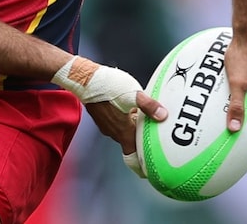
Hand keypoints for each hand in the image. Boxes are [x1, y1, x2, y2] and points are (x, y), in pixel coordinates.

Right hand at [52, 56, 166, 172]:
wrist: (83, 78)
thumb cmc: (106, 87)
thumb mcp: (132, 94)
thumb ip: (149, 106)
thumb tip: (163, 116)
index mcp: (123, 131)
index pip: (133, 155)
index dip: (141, 163)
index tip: (150, 169)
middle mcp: (113, 131)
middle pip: (131, 142)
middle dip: (143, 140)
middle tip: (156, 136)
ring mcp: (106, 124)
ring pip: (124, 131)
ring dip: (134, 127)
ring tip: (146, 118)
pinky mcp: (102, 116)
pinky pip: (117, 123)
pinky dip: (126, 119)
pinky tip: (131, 108)